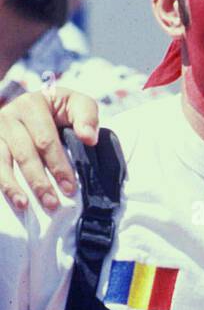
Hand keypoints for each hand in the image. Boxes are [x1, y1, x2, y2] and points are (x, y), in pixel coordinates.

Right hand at [0, 87, 99, 212]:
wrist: (36, 104)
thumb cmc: (61, 108)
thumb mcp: (77, 104)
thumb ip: (87, 117)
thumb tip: (89, 138)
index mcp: (32, 104)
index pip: (45, 140)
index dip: (58, 164)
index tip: (69, 187)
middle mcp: (9, 115)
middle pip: (24, 153)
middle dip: (39, 181)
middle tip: (52, 203)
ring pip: (2, 161)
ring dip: (13, 186)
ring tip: (24, 205)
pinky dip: (0, 182)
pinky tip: (11, 197)